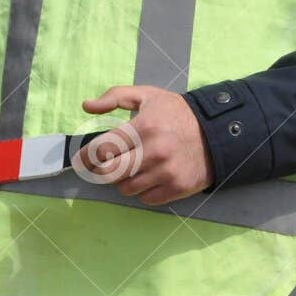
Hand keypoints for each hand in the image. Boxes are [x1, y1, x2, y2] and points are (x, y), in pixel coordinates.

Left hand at [74, 85, 213, 203]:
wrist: (215, 132)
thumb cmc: (175, 112)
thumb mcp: (146, 95)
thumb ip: (114, 97)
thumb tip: (86, 106)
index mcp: (143, 127)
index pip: (103, 149)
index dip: (85, 156)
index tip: (81, 160)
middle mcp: (154, 152)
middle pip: (110, 173)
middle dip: (101, 170)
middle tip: (102, 166)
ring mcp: (166, 172)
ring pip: (126, 189)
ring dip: (122, 181)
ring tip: (129, 169)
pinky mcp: (177, 188)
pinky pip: (146, 199)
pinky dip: (141, 191)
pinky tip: (146, 177)